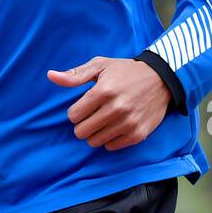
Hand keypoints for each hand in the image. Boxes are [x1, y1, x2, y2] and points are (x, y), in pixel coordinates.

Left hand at [46, 56, 170, 149]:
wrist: (160, 79)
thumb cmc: (125, 71)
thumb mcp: (100, 66)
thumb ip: (74, 75)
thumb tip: (50, 76)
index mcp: (104, 91)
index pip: (73, 115)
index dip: (75, 111)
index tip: (84, 105)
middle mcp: (117, 108)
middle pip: (82, 131)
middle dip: (83, 124)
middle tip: (92, 115)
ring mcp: (128, 123)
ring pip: (95, 142)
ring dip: (95, 132)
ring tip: (103, 120)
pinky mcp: (138, 134)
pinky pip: (111, 146)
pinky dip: (109, 138)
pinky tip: (115, 126)